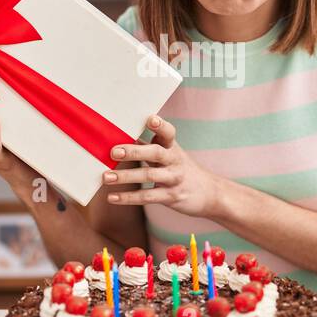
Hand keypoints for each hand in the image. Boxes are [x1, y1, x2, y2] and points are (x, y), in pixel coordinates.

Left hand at [102, 115, 221, 218]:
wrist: (210, 193)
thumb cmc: (180, 169)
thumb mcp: (169, 154)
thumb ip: (148, 147)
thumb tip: (119, 139)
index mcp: (173, 146)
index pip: (168, 133)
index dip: (160, 126)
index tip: (150, 119)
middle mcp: (175, 160)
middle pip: (156, 152)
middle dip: (135, 152)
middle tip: (114, 151)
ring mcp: (174, 178)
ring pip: (149, 175)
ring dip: (126, 176)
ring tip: (106, 177)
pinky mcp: (172, 196)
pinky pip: (148, 197)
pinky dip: (129, 198)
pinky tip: (112, 197)